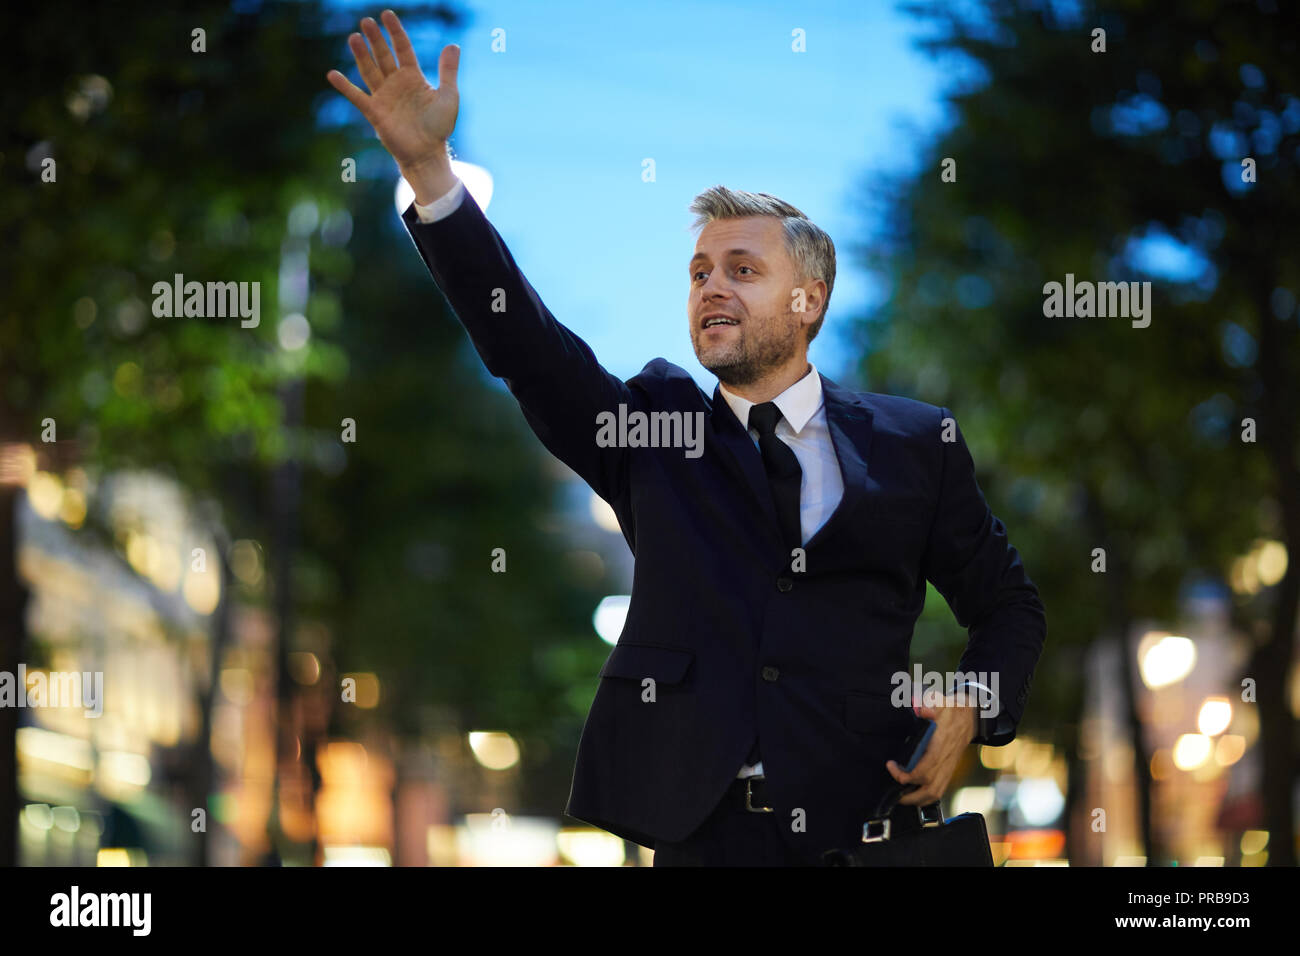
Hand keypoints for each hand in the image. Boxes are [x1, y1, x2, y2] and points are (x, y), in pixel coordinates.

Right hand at [327, 11, 459, 179]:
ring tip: (353, 37)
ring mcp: (383, 97)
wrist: (427, 153)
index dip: (395, 32)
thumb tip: (453, 44)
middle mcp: (396, 84)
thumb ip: (448, 71)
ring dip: (361, 55)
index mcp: (413, 77)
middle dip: (375, 39)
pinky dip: (344, 87)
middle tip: (366, 21)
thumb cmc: (439, 127)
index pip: (402, 48)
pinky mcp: (374, 112)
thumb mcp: (448, 96)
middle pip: (383, 56)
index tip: (387, 14)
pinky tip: (333, 75)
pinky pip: (357, 97)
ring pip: (369, 70)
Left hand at [884, 692, 978, 806]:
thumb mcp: (940, 702)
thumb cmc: (952, 711)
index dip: (906, 774)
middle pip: (928, 788)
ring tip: (900, 797)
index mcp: (940, 747)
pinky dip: (925, 799)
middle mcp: (944, 761)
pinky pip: (938, 792)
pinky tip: (913, 796)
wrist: (969, 718)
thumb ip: (929, 704)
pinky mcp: (948, 772)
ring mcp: (947, 769)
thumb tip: (919, 706)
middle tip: (892, 788)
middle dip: (908, 794)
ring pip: (934, 794)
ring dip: (916, 800)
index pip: (924, 770)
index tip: (891, 766)